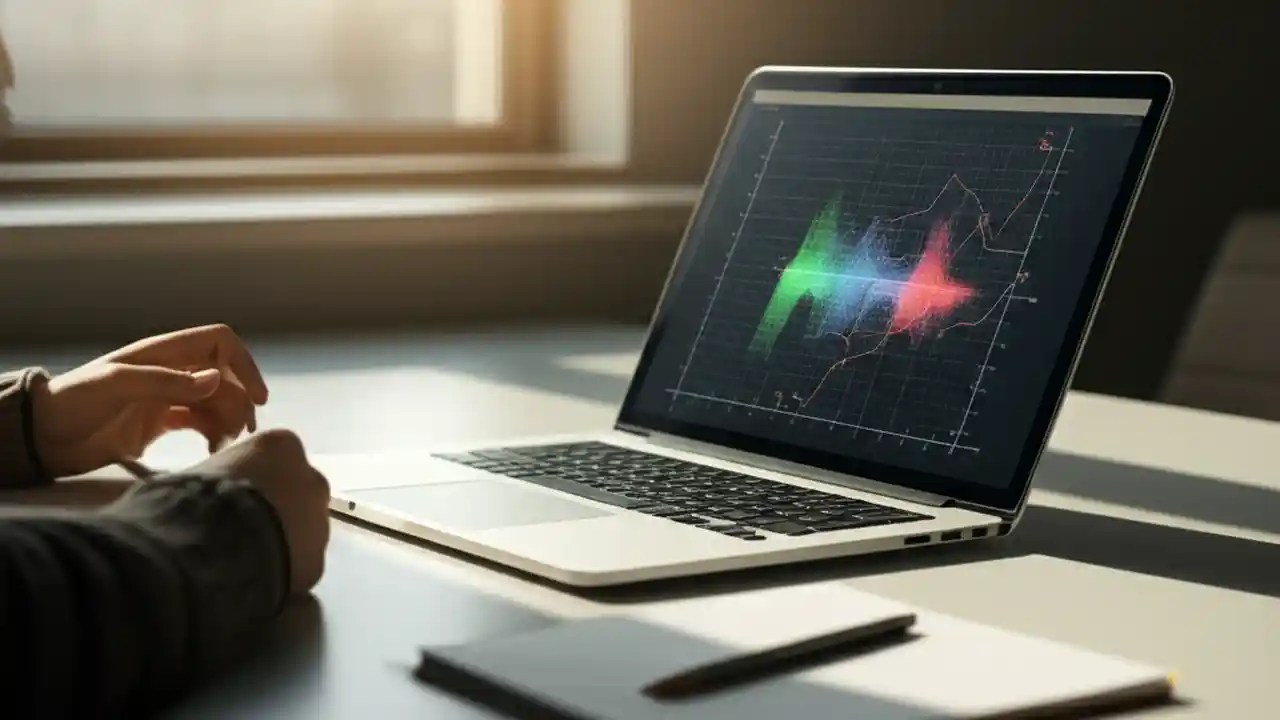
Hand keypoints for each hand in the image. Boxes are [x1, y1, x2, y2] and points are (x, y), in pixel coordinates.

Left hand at [32, 324, 268, 477]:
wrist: (42, 436)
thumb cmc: (74, 403)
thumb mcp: (116, 385)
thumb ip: (165, 381)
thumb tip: (215, 378)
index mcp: (163, 353)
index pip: (219, 343)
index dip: (244, 365)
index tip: (256, 398)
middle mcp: (171, 372)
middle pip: (225, 378)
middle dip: (239, 403)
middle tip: (239, 434)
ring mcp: (166, 398)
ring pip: (216, 403)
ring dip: (228, 422)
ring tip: (224, 448)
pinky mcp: (159, 424)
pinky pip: (200, 424)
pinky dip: (213, 435)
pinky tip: (212, 452)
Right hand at [186, 429, 329, 594]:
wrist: (210, 556)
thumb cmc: (191, 504)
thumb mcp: (183, 478)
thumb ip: (198, 480)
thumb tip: (174, 491)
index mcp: (281, 445)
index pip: (269, 455)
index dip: (245, 477)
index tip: (222, 494)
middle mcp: (312, 479)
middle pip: (294, 492)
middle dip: (272, 508)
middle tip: (236, 528)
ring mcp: (321, 523)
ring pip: (302, 531)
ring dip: (280, 541)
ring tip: (242, 560)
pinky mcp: (317, 564)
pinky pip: (298, 567)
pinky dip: (281, 573)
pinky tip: (252, 582)